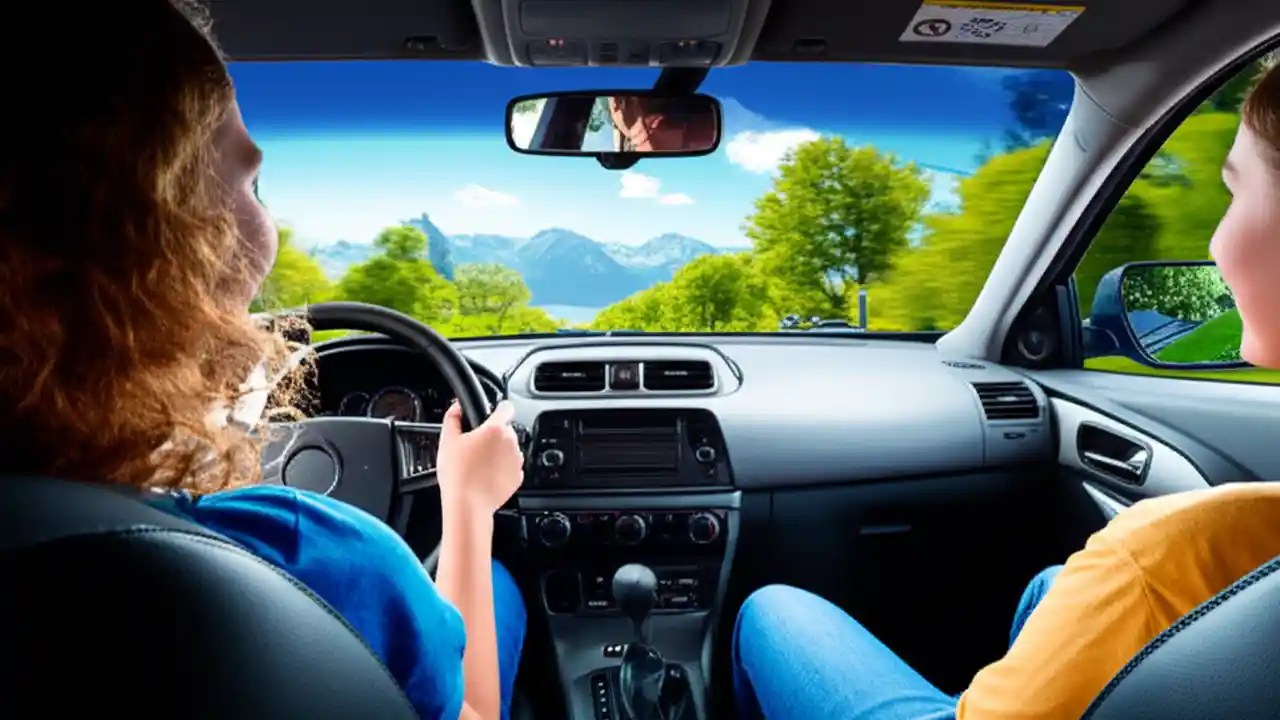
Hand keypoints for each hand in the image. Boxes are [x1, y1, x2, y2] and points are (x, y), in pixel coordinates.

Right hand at [437, 399, 523, 514]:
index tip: (492, 413)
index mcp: (495, 429)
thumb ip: (453, 417)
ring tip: (479, 464)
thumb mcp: (448, 441)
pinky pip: (511, 466)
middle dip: (493, 435)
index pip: (506, 408)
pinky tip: (486, 475)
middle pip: (505, 431)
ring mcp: (517, 461)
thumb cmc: (458, 474)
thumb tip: (457, 408)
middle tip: (475, 447)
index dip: (498, 408)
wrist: (468, 505)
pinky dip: (502, 468)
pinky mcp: (518, 477)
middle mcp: (511, 443)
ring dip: (498, 452)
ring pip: (509, 449)